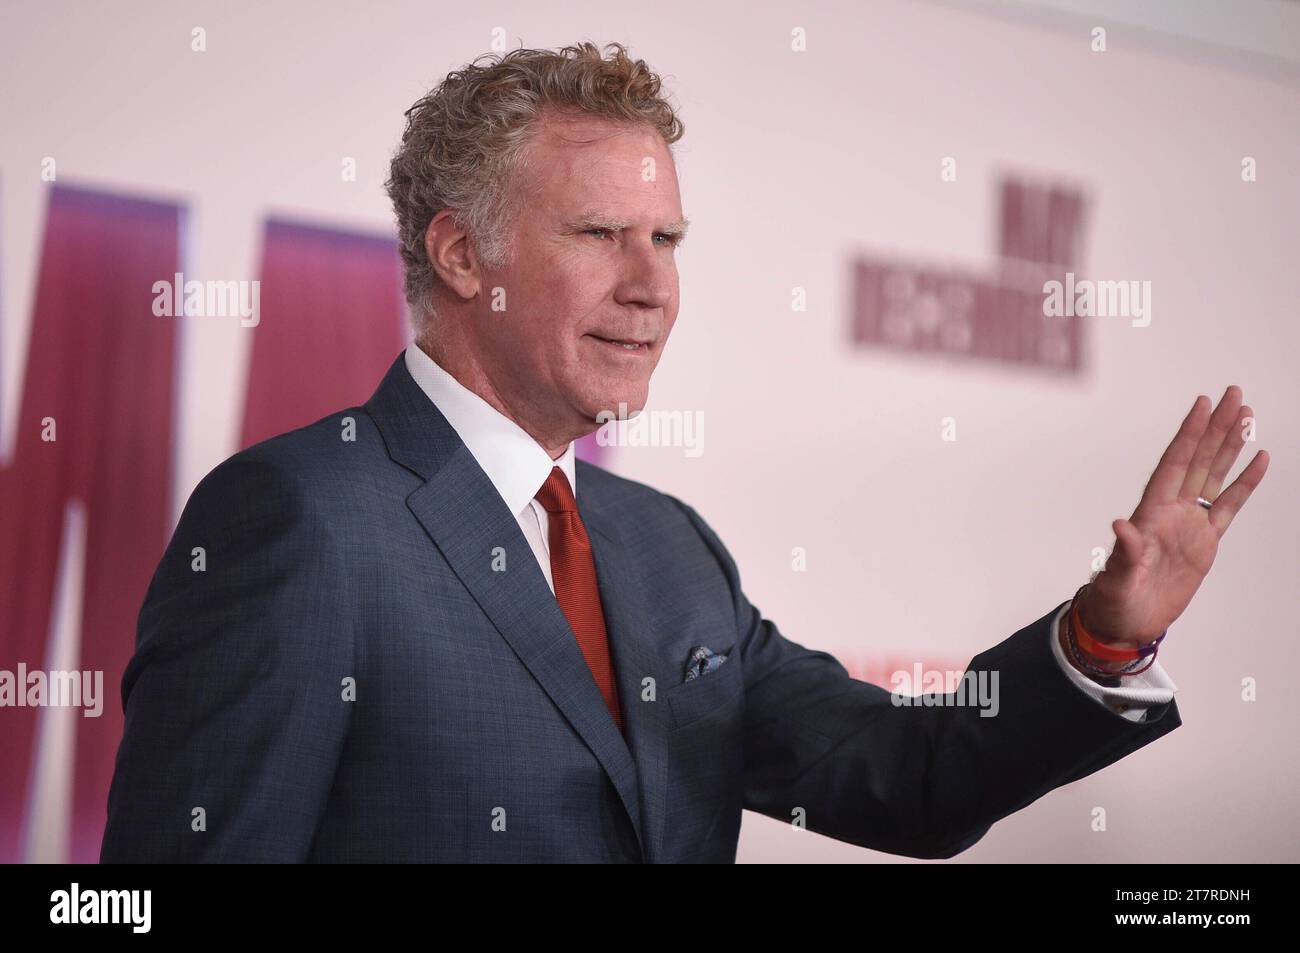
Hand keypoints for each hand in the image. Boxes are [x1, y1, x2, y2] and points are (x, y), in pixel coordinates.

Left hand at [1078, 385, 1268, 646]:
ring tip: (1247, 415)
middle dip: (1215, 427)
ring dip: (1230, 446)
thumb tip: (1120, 525)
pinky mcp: (1205, 542)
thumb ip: (1123, 553)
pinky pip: (1229, 507)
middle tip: (1233, 394)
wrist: (1126, 623)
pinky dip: (1245, 484)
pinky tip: (1258, 460)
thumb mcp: (1116, 579)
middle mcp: (1171, 511)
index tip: (1202, 405)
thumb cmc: (1114, 600)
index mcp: (1150, 513)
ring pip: (1214, 475)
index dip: (1188, 434)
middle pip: (1198, 459)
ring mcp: (1189, 524)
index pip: (1174, 464)